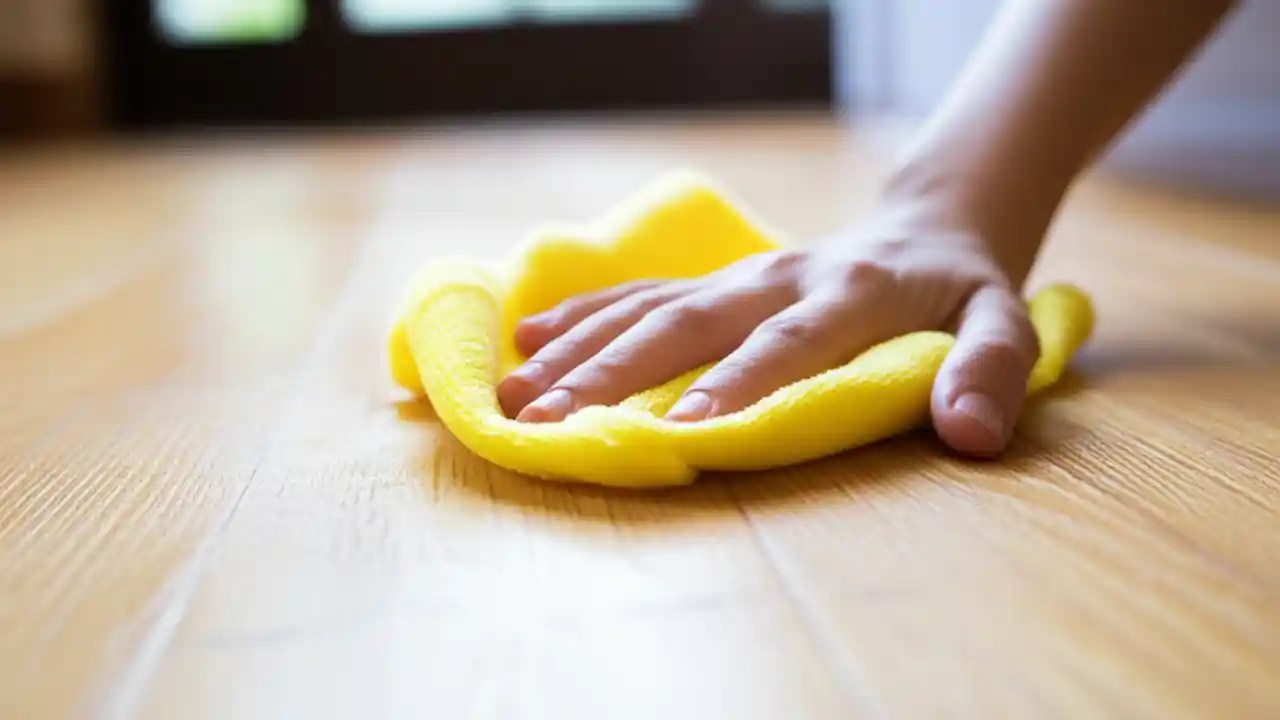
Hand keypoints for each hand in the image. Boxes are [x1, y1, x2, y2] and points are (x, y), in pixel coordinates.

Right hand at [496, 207, 1039, 456]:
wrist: (924, 232)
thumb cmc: (961, 294)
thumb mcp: (1005, 325)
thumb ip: (992, 371)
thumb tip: (971, 433)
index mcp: (849, 292)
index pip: (787, 343)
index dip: (736, 385)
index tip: (679, 431)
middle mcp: (777, 277)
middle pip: (686, 322)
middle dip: (613, 372)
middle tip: (548, 419)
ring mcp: (737, 276)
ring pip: (646, 306)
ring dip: (577, 349)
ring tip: (513, 392)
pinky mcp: (714, 280)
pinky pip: (639, 292)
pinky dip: (581, 315)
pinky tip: (526, 339)